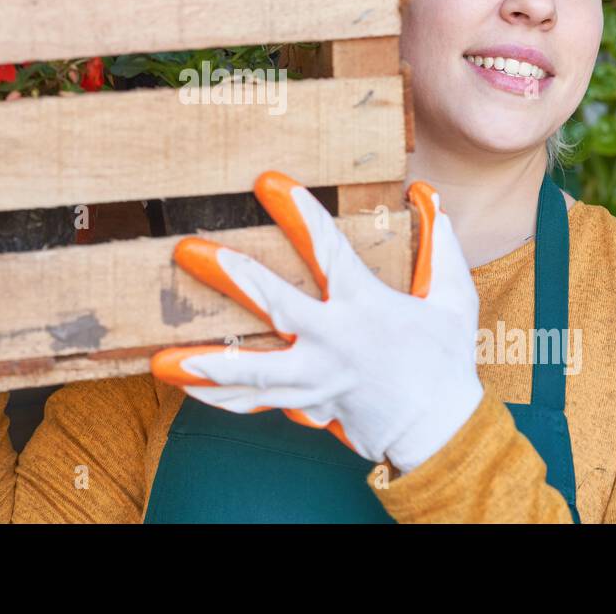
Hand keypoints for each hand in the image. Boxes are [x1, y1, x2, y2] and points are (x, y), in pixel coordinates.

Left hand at [151, 172, 484, 473]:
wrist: (440, 434)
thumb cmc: (445, 361)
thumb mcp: (454, 298)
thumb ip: (440, 243)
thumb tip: (428, 192)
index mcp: (366, 306)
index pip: (328, 250)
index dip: (299, 213)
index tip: (269, 182)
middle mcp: (334, 342)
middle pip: (275, 307)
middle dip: (230, 277)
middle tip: (188, 250)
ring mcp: (316, 379)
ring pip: (254, 373)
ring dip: (207, 365)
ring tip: (162, 360)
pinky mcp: (306, 405)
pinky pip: (255, 403)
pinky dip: (218, 396)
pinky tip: (183, 383)